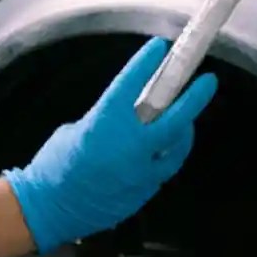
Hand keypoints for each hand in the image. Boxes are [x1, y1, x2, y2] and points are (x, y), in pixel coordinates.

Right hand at [4, 37, 217, 252]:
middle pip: (175, 119)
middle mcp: (127, 147)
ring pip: (176, 148)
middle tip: (208, 81)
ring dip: (183, 132)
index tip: (159, 46)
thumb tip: (129, 112)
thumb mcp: (77, 130)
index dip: (146, 63)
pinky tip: (162, 151)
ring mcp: (139, 173)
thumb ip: (107, 120)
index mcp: (104, 124)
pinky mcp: (142, 193)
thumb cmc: (53, 166)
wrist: (47, 209)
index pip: (130, 85)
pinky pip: (162, 171)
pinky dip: (164, 158)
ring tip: (183, 122)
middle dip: (195, 98)